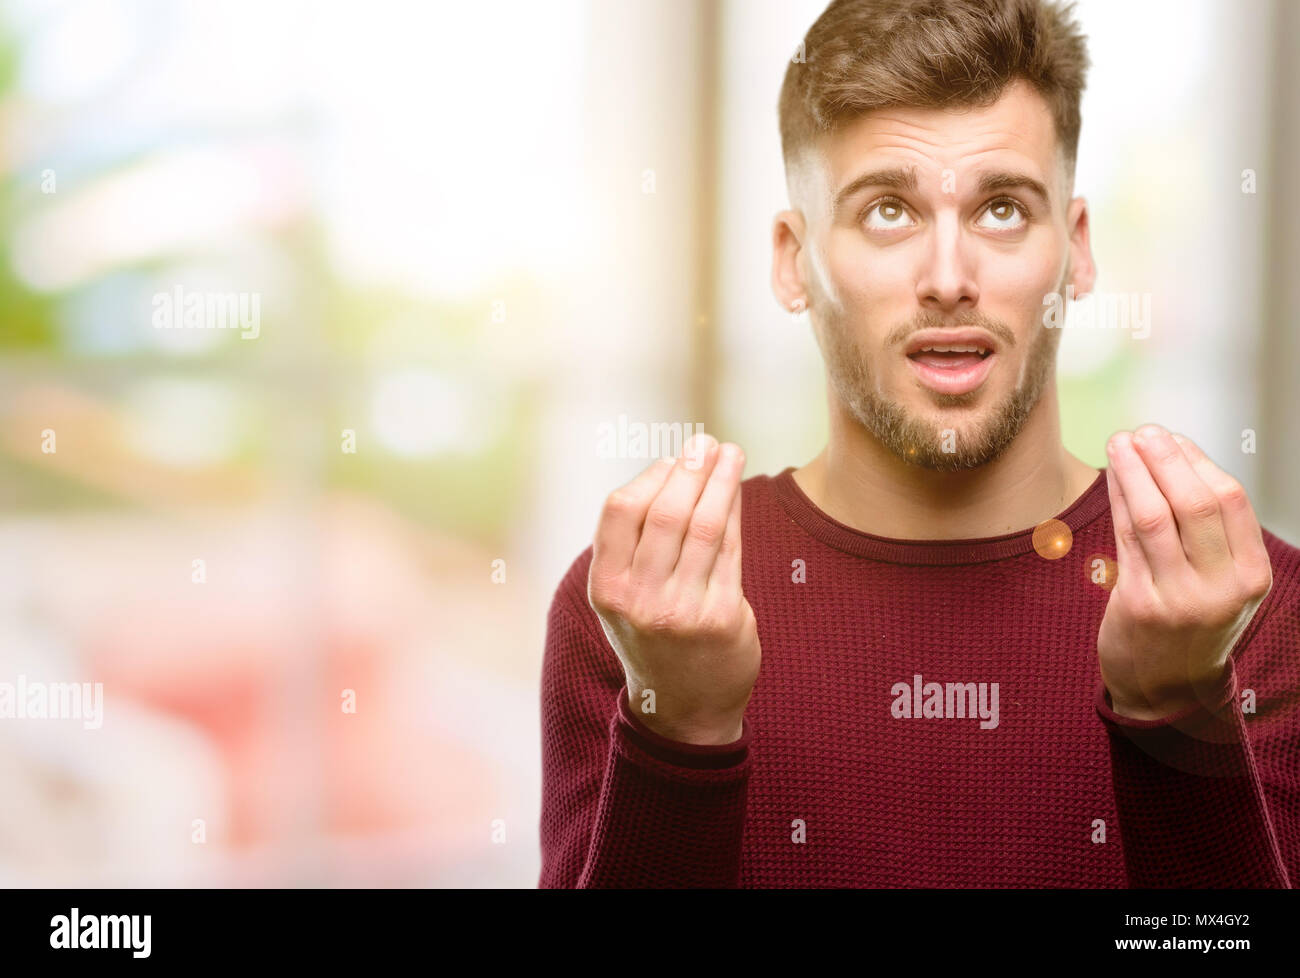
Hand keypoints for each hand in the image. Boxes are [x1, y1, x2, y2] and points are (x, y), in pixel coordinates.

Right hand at [587, 434, 758, 744]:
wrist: (685, 708)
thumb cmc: (653, 636)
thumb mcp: (625, 596)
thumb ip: (636, 542)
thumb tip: (673, 467)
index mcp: (607, 588)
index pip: (621, 510)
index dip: (650, 476)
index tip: (673, 459)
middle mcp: (640, 599)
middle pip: (665, 512)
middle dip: (689, 469)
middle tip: (705, 442)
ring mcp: (682, 610)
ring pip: (704, 525)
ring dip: (720, 480)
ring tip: (729, 452)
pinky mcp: (723, 617)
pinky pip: (731, 549)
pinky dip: (735, 512)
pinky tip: (738, 490)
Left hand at [1099, 425, 1272, 718]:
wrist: (1166, 690)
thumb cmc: (1192, 621)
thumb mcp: (1221, 582)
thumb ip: (1211, 532)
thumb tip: (1177, 456)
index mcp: (1251, 575)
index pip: (1230, 499)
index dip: (1197, 461)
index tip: (1171, 438)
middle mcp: (1221, 587)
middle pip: (1194, 503)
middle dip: (1165, 459)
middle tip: (1142, 431)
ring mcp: (1180, 598)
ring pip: (1154, 516)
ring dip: (1133, 472)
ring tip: (1120, 443)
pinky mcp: (1139, 605)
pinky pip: (1125, 538)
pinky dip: (1118, 500)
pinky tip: (1111, 477)